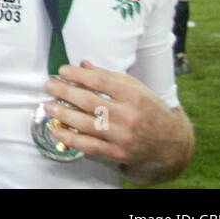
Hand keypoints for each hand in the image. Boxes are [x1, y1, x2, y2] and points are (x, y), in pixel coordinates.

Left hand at [42, 61, 189, 172]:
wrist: (171, 141)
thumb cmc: (149, 109)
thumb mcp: (136, 88)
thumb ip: (109, 77)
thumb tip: (83, 65)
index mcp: (134, 96)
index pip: (101, 82)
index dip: (78, 75)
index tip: (62, 70)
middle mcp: (129, 116)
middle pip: (90, 102)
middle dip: (65, 92)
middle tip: (49, 85)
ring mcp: (123, 136)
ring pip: (86, 124)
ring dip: (63, 113)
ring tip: (48, 105)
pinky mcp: (117, 153)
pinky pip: (89, 146)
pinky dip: (70, 138)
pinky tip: (56, 129)